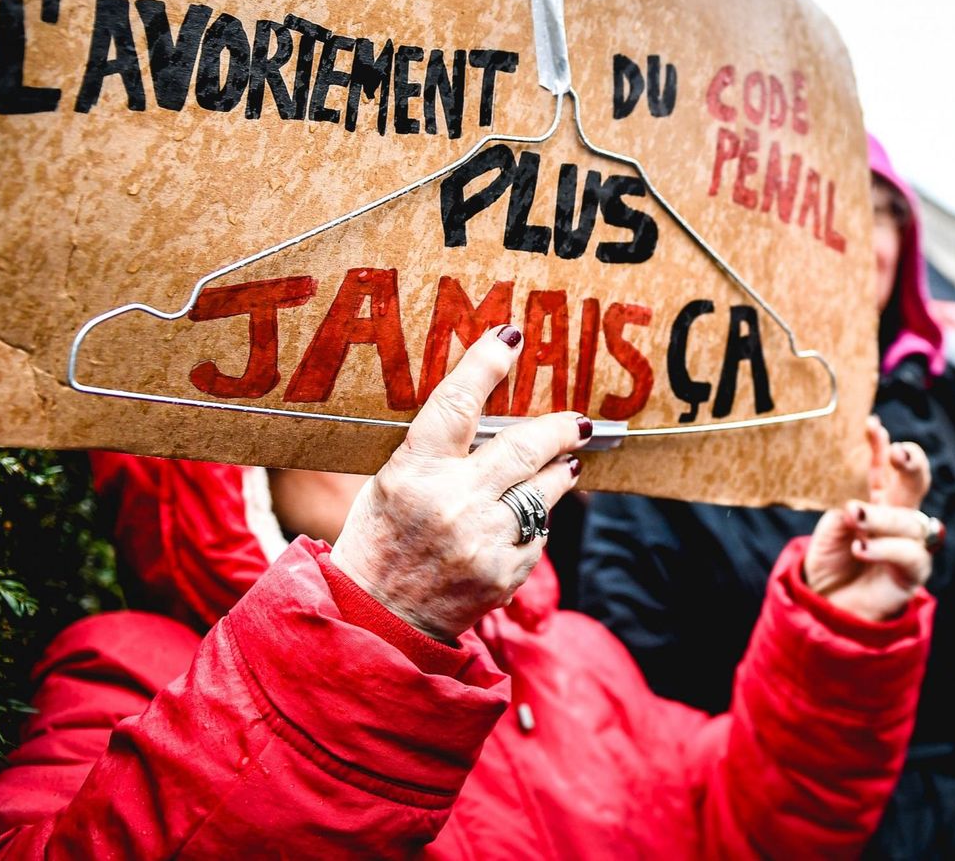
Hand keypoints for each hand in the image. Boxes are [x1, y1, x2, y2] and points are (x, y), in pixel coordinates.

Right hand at [329, 326, 587, 641]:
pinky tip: (524, 516)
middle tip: (577, 419)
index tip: (509, 335)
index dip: (486, 364)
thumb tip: (485, 415)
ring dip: (558, 470)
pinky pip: (537, 532)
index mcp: (414, 473)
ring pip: (544, 490)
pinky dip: (534, 519)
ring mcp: (484, 541)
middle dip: (556, 427)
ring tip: (565, 458)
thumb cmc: (379, 539)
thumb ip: (435, 451)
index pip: (456, 404)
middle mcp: (454, 503)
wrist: (376, 618)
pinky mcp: (506, 573)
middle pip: (522, 446)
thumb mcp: (388, 484)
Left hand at [802, 417, 933, 621]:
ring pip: (910, 520)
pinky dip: (886, 548)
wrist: (828, 608)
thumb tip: (856, 505)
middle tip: (897, 452)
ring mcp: (908, 544)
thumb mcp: (829, 531)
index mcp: (878, 500)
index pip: (883, 468)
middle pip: (916, 484)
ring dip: (883, 516)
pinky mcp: (912, 574)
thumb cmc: (830, 565)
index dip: (880, 445)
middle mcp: (897, 518)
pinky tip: (861, 547)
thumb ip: (842, 513)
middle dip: (912, 463)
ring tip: (856, 515)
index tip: (871, 425)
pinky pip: (911, 555)